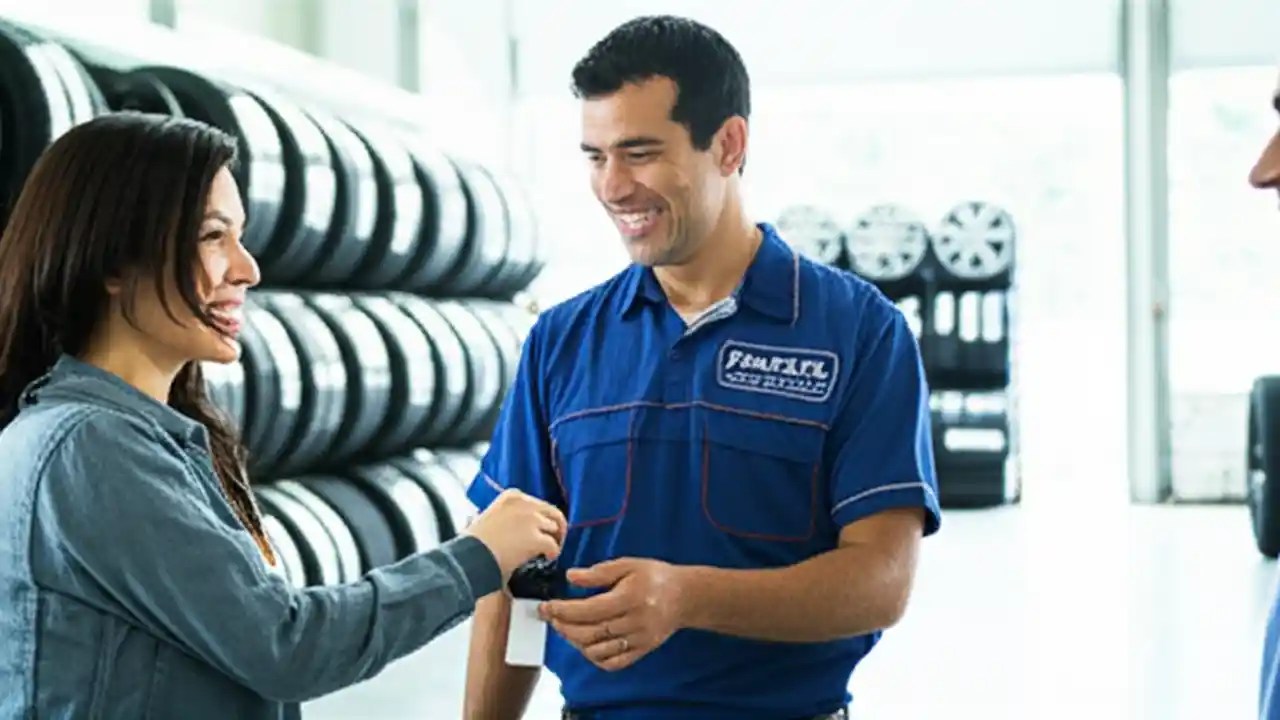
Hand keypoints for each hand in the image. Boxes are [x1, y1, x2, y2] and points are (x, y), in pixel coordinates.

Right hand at [464, 489, 566, 581]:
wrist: (471, 555)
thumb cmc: (473, 542)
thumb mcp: (488, 517)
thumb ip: (503, 516)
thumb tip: (509, 526)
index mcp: (512, 496)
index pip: (537, 503)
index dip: (541, 517)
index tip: (540, 528)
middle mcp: (524, 503)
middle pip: (552, 512)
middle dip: (556, 527)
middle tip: (556, 540)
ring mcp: (531, 519)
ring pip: (555, 527)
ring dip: (555, 539)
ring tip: (551, 550)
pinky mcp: (535, 538)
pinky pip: (553, 544)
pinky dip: (554, 552)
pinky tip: (548, 558)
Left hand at [539, 558, 686, 671]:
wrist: (685, 596)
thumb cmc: (655, 576)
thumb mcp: (627, 564)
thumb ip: (598, 572)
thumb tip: (571, 577)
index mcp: (630, 598)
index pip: (588, 610)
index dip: (563, 610)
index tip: (547, 606)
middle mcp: (634, 622)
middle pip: (589, 633)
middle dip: (564, 626)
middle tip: (551, 616)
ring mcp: (638, 640)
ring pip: (598, 651)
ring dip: (575, 642)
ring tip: (566, 628)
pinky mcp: (641, 651)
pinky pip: (612, 663)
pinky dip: (594, 657)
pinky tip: (585, 644)